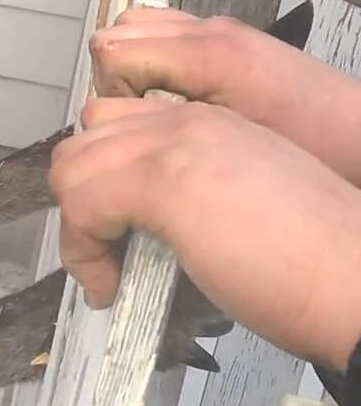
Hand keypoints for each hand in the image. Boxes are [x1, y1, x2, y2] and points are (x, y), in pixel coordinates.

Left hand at [50, 98, 360, 371]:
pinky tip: (111, 286)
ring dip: (78, 230)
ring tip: (110, 274)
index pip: (114, 126)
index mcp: (209, 122)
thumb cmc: (308, 261)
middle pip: (83, 143)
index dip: (101, 180)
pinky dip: (83, 253)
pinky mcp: (164, 181)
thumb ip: (183, 196)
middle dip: (80, 203)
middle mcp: (188, 119)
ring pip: (72, 170)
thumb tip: (128, 226)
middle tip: (106, 256)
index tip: (114, 231)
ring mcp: (175, 144)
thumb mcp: (234, 207)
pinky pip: (81, 204)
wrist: (354, 278)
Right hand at [90, 8, 360, 185]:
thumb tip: (114, 133)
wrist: (359, 135)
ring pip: (132, 29)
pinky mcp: (222, 39)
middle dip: (111, 81)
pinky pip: (161, 32)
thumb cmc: (308, 149)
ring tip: (146, 112)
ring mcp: (215, 30)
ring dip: (125, 68)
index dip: (109, 96)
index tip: (133, 133)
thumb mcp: (232, 151)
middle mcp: (208, 31)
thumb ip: (168, 131)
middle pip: (114, 34)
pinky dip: (148, 58)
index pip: (112, 52)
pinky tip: (167, 97)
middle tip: (135, 125)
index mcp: (209, 55)